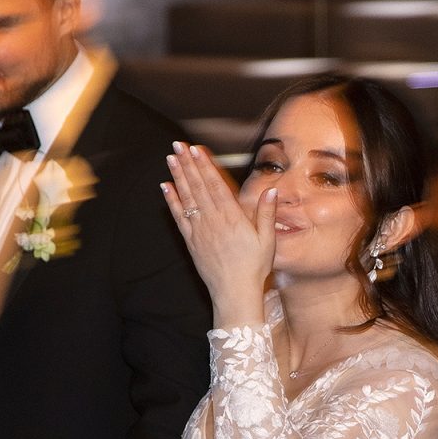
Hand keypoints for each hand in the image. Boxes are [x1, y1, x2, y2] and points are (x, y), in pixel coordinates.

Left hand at [161, 142, 273, 324]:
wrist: (234, 292)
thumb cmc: (254, 268)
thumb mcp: (268, 240)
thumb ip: (267, 214)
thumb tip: (271, 191)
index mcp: (233, 218)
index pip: (215, 185)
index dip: (205, 165)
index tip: (196, 149)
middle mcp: (213, 221)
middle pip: (198, 187)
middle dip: (188, 164)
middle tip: (178, 146)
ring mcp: (200, 231)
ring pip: (187, 198)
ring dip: (178, 176)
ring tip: (171, 159)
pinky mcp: (192, 241)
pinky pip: (179, 217)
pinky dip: (172, 201)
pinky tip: (166, 187)